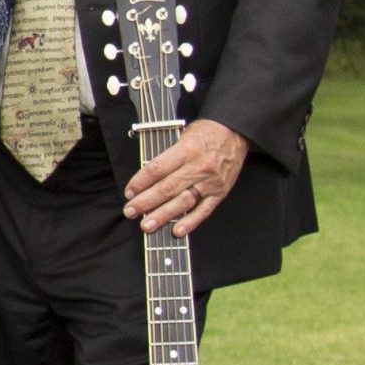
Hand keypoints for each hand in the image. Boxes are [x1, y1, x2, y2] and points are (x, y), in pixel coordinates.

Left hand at [124, 118, 246, 236]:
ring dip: (163, 215)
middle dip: (145, 202)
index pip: (157, 169)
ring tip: (146, 225)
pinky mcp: (220, 193)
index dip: (140, 182)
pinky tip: (177, 231)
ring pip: (183, 202)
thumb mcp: (182, 134)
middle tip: (130, 211)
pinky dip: (190, 222)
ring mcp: (210, 182)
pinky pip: (204, 210)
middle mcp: (199, 167)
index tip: (129, 192)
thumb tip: (145, 177)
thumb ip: (166, 156)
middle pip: (167, 188)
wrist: (235, 133)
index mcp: (186, 150)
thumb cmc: (206, 133)